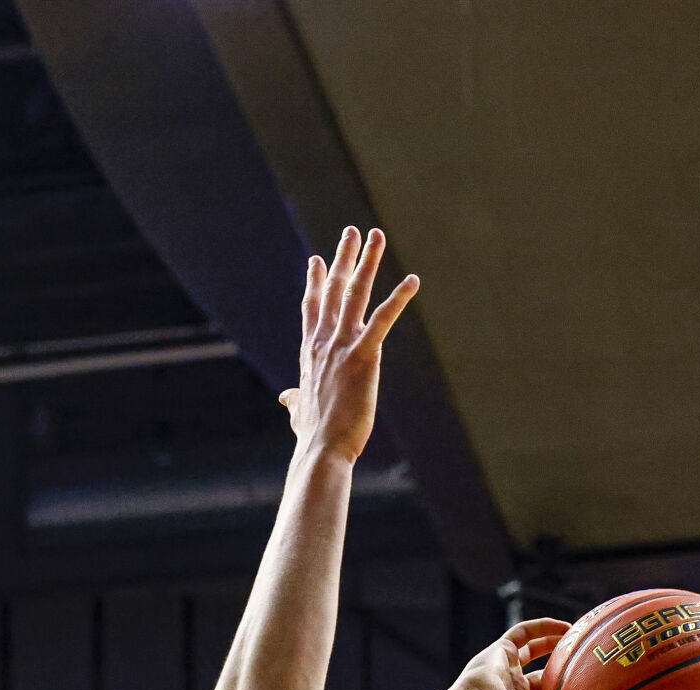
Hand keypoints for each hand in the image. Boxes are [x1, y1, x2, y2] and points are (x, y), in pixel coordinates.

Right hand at [279, 226, 418, 464]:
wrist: (322, 448)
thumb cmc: (313, 435)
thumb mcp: (299, 411)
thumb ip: (294, 400)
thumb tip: (286, 399)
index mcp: (311, 353)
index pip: (312, 309)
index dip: (316, 283)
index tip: (317, 260)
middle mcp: (324, 342)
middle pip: (334, 290)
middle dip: (343, 258)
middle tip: (352, 231)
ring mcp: (342, 345)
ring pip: (355, 293)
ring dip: (367, 261)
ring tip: (376, 235)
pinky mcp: (363, 355)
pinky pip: (383, 319)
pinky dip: (399, 298)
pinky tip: (413, 281)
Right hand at [451, 619, 570, 689]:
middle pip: (535, 678)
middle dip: (556, 672)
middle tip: (583, 665)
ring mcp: (504, 669)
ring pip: (529, 652)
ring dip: (551, 644)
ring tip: (577, 638)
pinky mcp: (499, 651)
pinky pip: (522, 633)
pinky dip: (543, 628)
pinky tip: (568, 627)